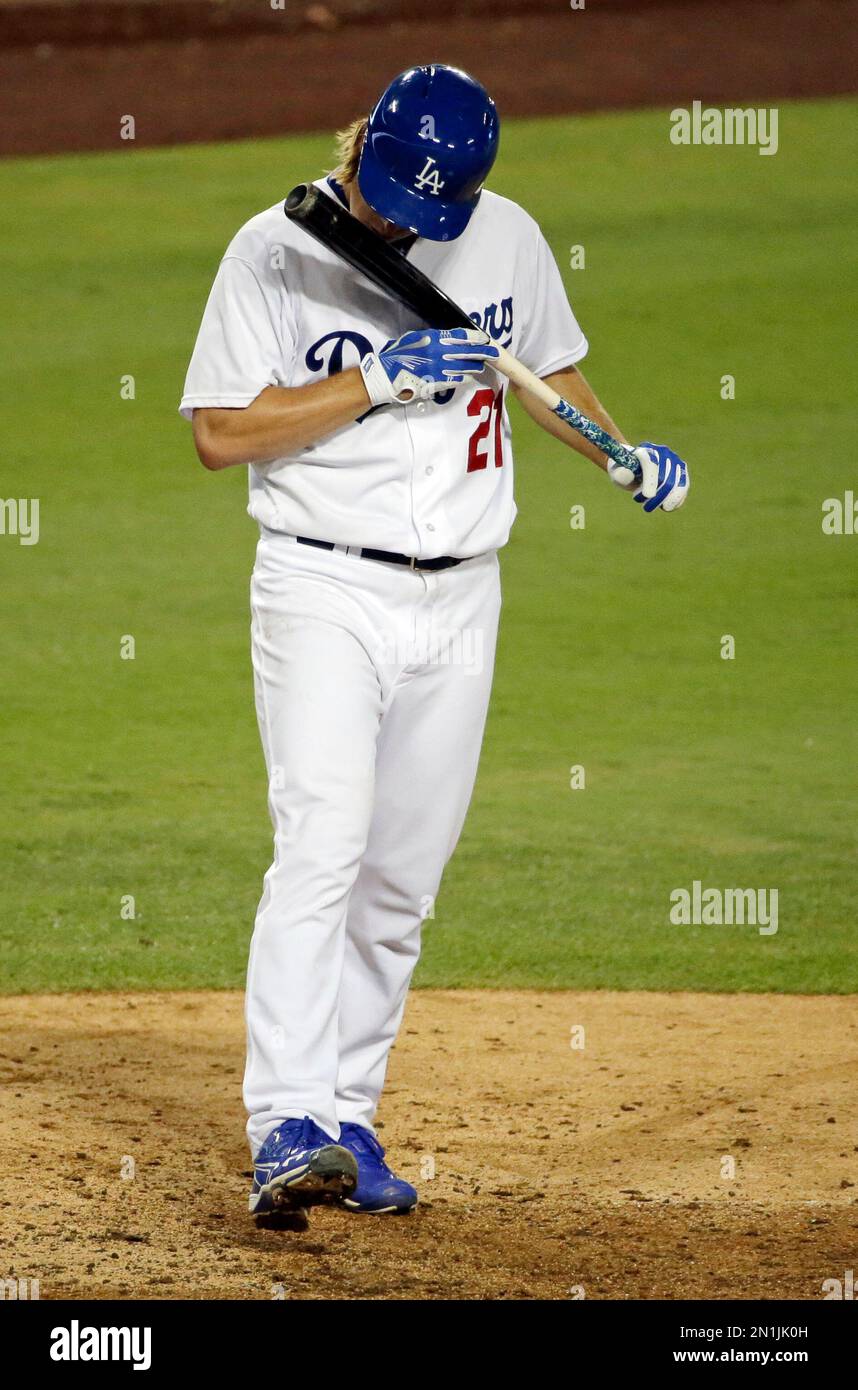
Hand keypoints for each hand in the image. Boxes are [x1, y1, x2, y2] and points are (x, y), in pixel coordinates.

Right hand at [360, 327, 498, 406]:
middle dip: (483, 352)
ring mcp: (438, 368)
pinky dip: (464, 377)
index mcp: (433, 338)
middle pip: (467, 351)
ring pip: (464, 366)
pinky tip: (469, 376)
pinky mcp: (437, 382)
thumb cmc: (400, 355)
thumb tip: (451, 338)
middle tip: (495, 353)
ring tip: (481, 365)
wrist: (386, 376)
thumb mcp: (416, 339)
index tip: (485, 338)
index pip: (461, 336)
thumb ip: (434, 338)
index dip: (475, 337)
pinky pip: (456, 379)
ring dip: (475, 366)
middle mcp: (438, 352)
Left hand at [608, 442, 689, 512]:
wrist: (634, 470)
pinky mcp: (682, 472)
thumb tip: (628, 474)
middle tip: (646, 506)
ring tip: (651, 506)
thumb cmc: (623, 472)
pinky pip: (683, 488)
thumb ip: (621, 474)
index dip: (650, 481)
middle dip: (656, 496)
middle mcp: (663, 453)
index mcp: (645, 451)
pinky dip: (676, 501)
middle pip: (665, 477)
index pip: (651, 464)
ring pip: (677, 484)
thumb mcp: (616, 474)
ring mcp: (675, 461)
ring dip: (665, 500)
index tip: (647, 496)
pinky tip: (665, 506)